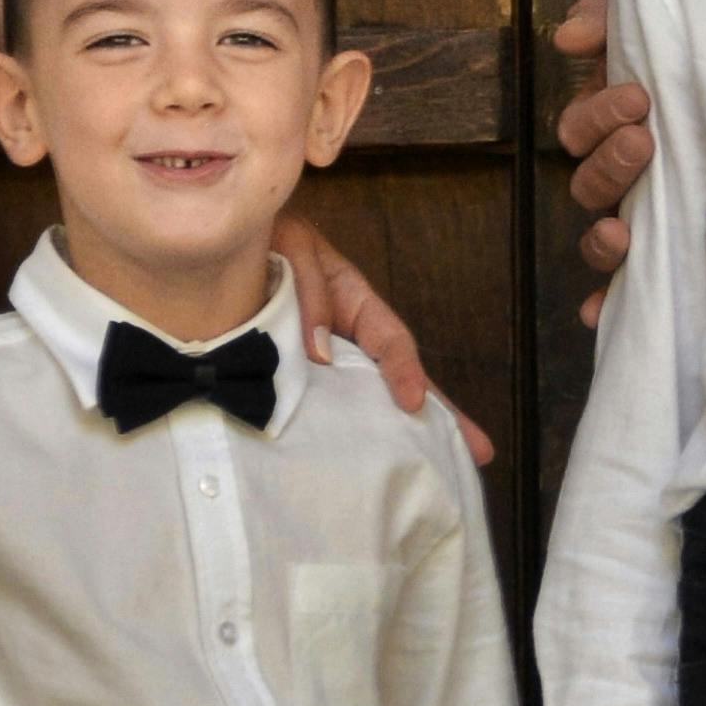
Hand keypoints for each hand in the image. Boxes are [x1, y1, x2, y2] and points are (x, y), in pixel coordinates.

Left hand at [276, 216, 493, 467]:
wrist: (227, 241)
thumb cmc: (268, 235)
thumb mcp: (293, 245)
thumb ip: (309, 291)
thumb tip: (321, 353)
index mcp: (356, 301)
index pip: (392, 341)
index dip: (406, 372)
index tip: (414, 403)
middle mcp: (349, 337)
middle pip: (399, 381)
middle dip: (441, 414)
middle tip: (478, 450)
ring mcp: (327, 361)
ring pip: (370, 401)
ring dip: (403, 435)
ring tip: (438, 470)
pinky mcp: (298, 379)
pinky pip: (325, 409)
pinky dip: (346, 437)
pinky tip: (359, 469)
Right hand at [548, 0, 653, 328]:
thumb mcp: (668, 27)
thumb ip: (614, 20)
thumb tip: (569, 37)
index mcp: (620, 123)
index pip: (580, 128)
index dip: (597, 115)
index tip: (639, 97)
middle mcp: (629, 175)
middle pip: (588, 183)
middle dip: (608, 162)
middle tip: (644, 140)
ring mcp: (651, 217)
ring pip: (603, 237)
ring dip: (602, 235)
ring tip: (622, 228)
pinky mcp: (677, 253)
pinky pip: (631, 288)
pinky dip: (606, 300)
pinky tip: (597, 313)